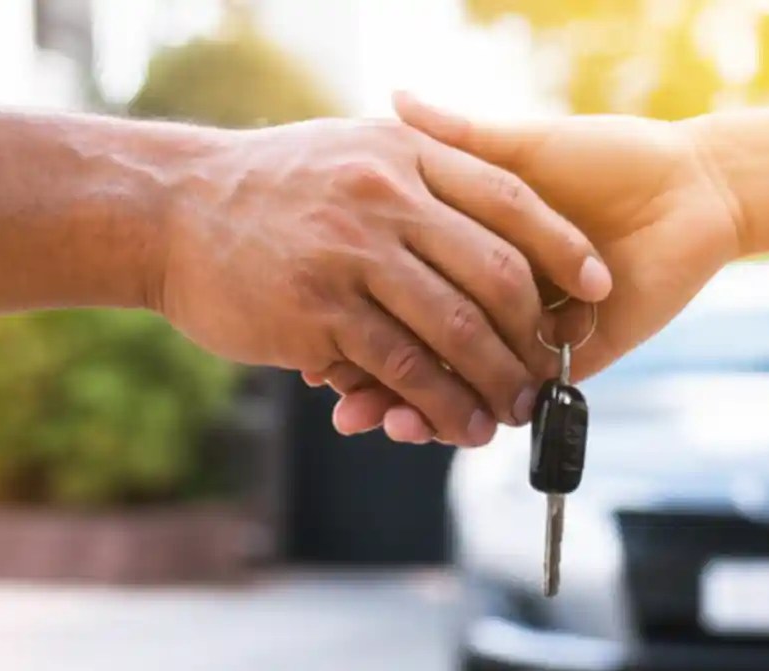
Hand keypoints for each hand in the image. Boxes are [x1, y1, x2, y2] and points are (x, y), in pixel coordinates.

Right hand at [157, 118, 611, 446]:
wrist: (169, 207)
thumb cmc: (270, 184)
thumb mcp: (352, 146)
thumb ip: (420, 162)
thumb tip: (487, 203)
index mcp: (406, 156)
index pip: (512, 201)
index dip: (564, 248)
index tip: (599, 286)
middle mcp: (386, 199)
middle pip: (495, 273)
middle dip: (533, 334)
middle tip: (549, 373)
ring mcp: (352, 255)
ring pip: (455, 328)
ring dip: (495, 380)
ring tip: (514, 413)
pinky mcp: (318, 311)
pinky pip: (400, 366)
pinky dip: (438, 403)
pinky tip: (456, 426)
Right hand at [324, 94, 742, 441]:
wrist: (694, 188)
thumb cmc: (608, 155)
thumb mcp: (522, 145)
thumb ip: (461, 140)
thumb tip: (398, 97)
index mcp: (484, 246)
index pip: (416, 288)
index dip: (365, 305)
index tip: (318, 320)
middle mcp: (502, 292)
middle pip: (430, 343)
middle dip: (382, 377)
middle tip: (339, 406)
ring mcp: (535, 327)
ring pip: (459, 374)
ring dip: (411, 404)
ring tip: (365, 422)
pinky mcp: (576, 357)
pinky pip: (513, 395)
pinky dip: (460, 412)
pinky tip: (411, 422)